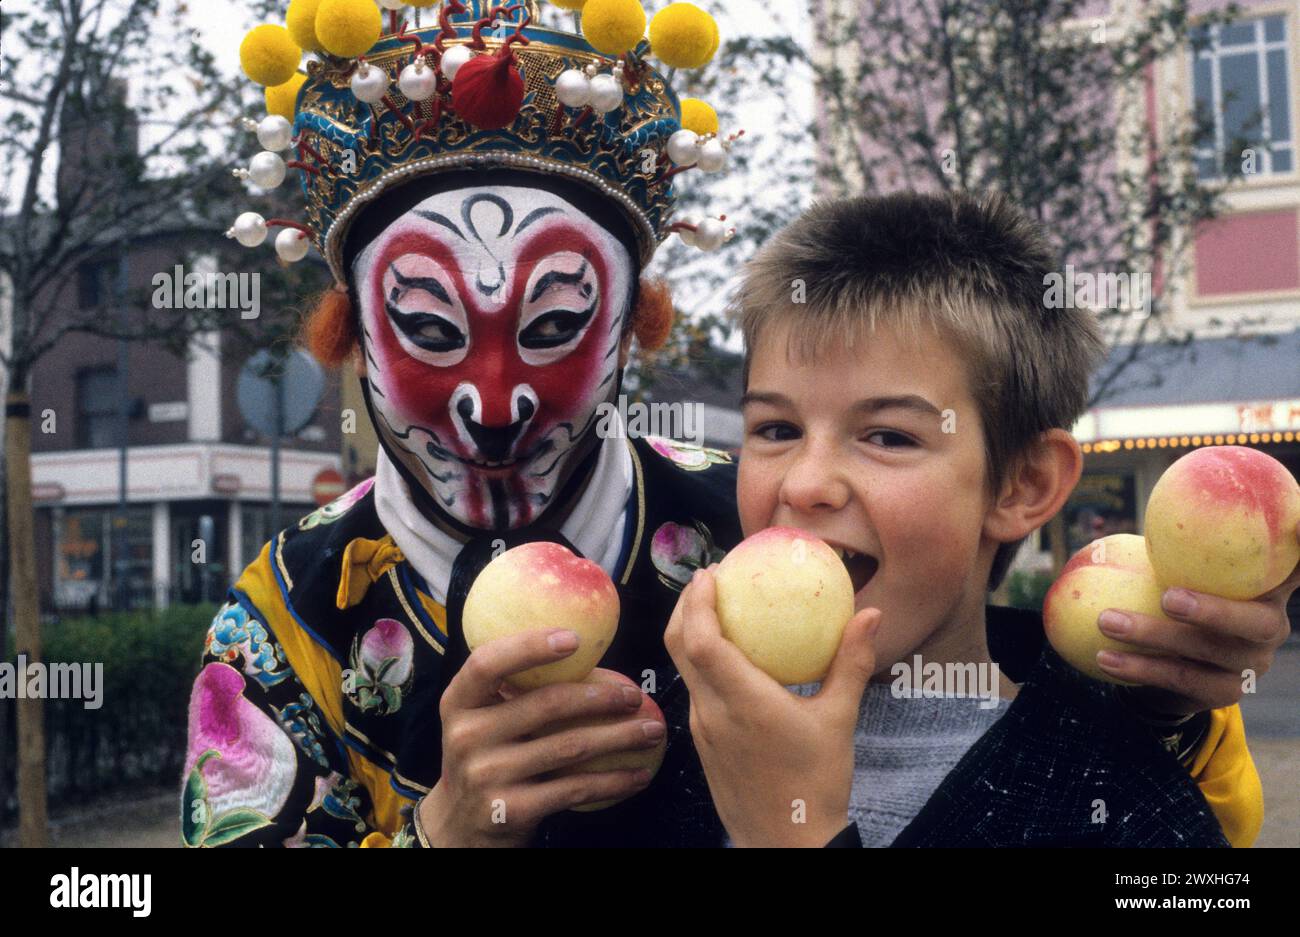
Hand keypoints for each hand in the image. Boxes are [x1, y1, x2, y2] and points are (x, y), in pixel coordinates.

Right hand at [419, 629, 663, 846]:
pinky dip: (613, 781)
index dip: (529, 647)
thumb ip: (513, 691)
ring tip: (652, 732)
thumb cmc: (485, 757)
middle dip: (601, 698)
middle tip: (635, 697)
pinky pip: (574, 789)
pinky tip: (638, 775)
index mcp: (458, 702)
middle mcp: (466, 736)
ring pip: (569, 747)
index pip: (488, 663)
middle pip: (545, 706)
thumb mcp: (481, 720)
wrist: (462, 826)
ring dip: (620, 738)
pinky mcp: (509, 810)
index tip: (575, 639)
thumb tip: (584, 650)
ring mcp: (486, 775)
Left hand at [664, 567, 880, 846]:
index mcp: (743, 702)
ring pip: (683, 669)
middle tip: (708, 579)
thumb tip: (871, 615)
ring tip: (718, 609)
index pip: (701, 642)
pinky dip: (702, 662)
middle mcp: (712, 713)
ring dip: (691, 633)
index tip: (710, 573)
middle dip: (685, 606)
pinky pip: (695, 691)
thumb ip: (852, 664)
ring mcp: (703, 730)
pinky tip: (731, 658)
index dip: (697, 603)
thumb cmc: (816, 784)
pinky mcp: (703, 744)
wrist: (788, 843)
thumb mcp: (840, 721)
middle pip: (678, 646)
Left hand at [1096, 521, 1299, 715]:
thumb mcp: (1179, 569)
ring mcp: (1251, 663)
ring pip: (1206, 651)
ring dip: (1152, 635)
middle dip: (1212, 610)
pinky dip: (1138, 668)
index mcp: (1266, 586)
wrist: (1168, 666)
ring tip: (1107, 621)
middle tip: (1167, 597)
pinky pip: (1179, 679)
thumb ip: (1175, 546)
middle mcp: (1270, 625)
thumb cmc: (1174, 597)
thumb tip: (1132, 508)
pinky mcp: (1224, 692)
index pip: (1296, 565)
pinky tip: (1104, 657)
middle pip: (1254, 621)